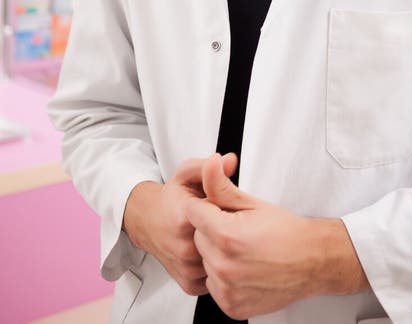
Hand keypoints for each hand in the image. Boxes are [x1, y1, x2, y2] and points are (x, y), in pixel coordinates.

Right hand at [122, 153, 237, 295]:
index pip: (224, 217)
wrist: (148, 221)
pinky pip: (215, 278)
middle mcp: (184, 246)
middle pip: (225, 241)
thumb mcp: (188, 173)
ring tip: (221, 236)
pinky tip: (214, 252)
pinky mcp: (188, 283)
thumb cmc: (171, 198)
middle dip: (230, 232)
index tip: (230, 208)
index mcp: (186, 217)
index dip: (232, 211)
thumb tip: (230, 160)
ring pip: (223, 262)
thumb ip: (208, 167)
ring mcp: (186, 267)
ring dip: (225, 251)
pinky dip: (218, 267)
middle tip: (230, 223)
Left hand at [184, 152, 323, 318]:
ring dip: (217, 256)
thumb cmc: (286, 231)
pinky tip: (244, 269)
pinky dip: (224, 278)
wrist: (311, 261)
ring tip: (243, 251)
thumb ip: (222, 185)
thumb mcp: (252, 202)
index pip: (193, 213)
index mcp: (227, 236)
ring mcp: (227, 289)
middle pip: (197, 238)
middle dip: (211, 231)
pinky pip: (214, 286)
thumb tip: (210, 162)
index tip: (225, 211)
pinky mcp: (231, 306)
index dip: (208, 207)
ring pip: (205, 263)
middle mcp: (224, 266)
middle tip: (238, 230)